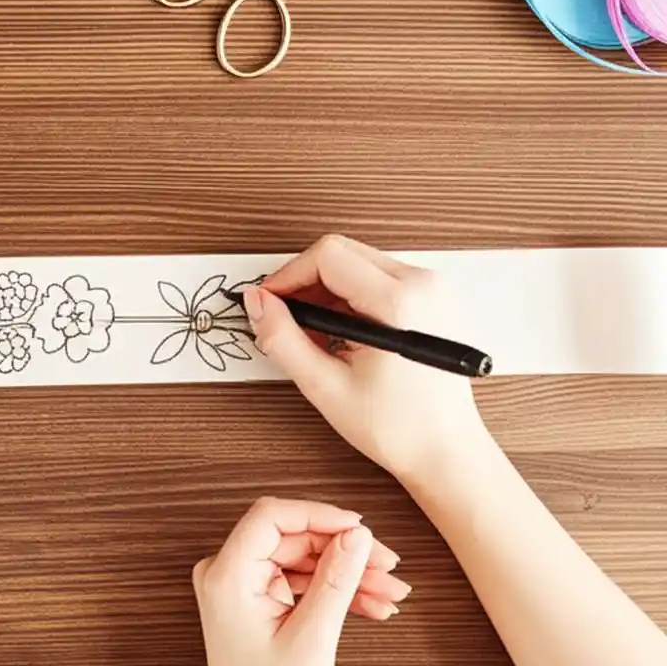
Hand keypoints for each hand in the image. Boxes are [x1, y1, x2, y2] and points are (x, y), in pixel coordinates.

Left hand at [194, 497, 409, 665]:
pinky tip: (370, 603)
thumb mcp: (310, 638)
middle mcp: (227, 573)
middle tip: (388, 566)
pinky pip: (299, 582)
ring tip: (389, 593)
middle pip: (294, 539)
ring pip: (303, 561)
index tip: (358, 526)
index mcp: (227, 576)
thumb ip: (335, 582)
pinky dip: (334, 592)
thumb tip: (357, 537)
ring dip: (349, 575)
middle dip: (346, 552)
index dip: (319, 515)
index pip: (271, 517)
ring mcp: (240, 586)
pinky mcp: (255, 599)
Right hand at [243, 235, 487, 478]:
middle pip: (342, 253)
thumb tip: (257, 303)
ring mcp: (431, 290)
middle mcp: (422, 285)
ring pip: (357, 263)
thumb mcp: (325, 386)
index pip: (327, 256)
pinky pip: (377, 278)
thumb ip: (283, 339)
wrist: (446, 452)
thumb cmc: (399, 428)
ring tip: (312, 336)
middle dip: (304, 281)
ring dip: (325, 291)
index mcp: (399, 302)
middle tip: (283, 318)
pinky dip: (347, 298)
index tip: (268, 301)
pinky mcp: (431, 300)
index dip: (287, 276)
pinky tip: (338, 336)